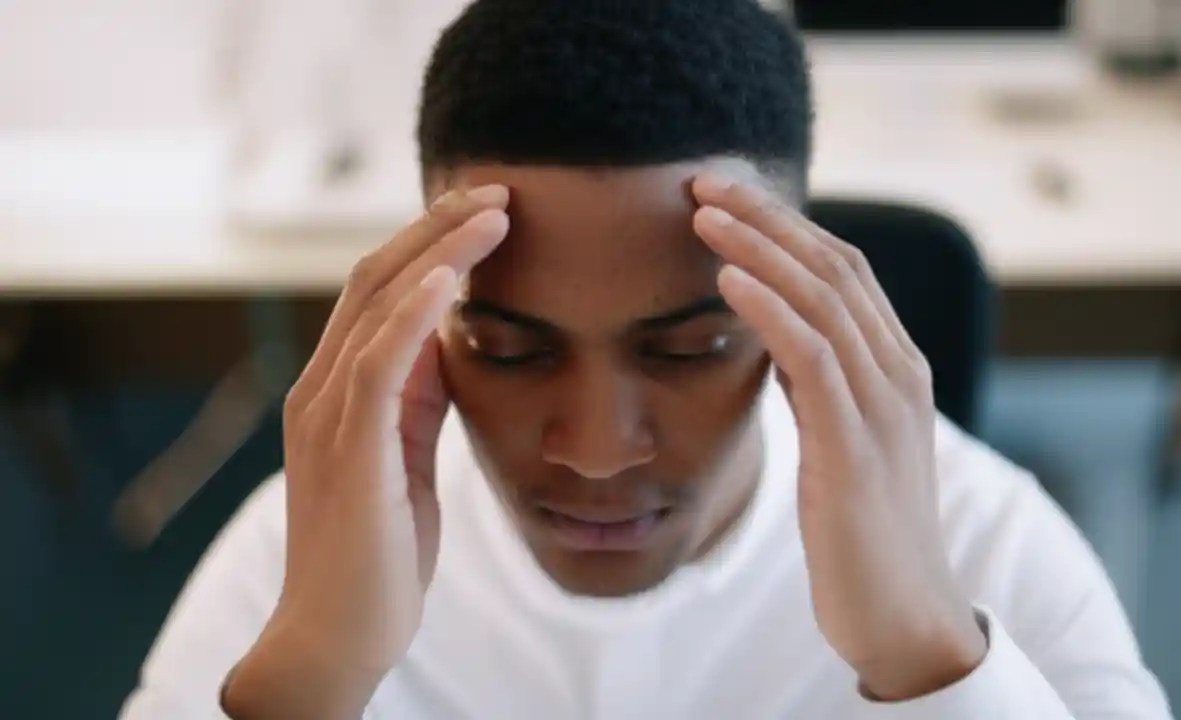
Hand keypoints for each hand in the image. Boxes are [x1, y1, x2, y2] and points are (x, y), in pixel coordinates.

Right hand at [223, 185, 510, 718]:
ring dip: (438, 250)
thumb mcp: (408, 456)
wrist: (340, 634)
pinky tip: (452, 277)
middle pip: (373, 277)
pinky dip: (413, 312)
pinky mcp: (347, 449)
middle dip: (437, 226)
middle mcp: (321, 389)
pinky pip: (379, 363)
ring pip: (378, 304)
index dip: (430, 242)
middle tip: (499, 189)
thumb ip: (416, 397)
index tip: (489, 212)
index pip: (378, 290)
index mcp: (338, 390)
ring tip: (494, 211)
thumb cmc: (380, 550)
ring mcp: (327, 416)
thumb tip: (446, 338)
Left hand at [691, 174, 986, 700]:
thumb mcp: (842, 441)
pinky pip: (811, 359)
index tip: (727, 197)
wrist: (904, 618)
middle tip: (705, 180)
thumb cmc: (864, 534)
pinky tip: (726, 280)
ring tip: (704, 213)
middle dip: (768, 216)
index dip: (786, 225)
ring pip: (823, 299)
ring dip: (759, 248)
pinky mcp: (855, 449)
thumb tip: (773, 334)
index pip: (844, 270)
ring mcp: (882, 409)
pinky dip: (769, 310)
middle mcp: (898, 374)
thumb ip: (819, 384)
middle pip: (834, 266)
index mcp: (897, 369)